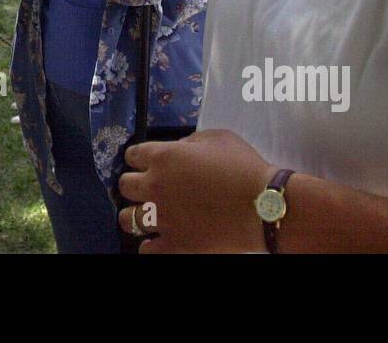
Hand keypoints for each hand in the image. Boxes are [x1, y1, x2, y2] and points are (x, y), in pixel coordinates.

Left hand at [117, 129, 276, 253]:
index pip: (132, 154)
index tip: (146, 161)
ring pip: (127, 218)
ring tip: (148, 214)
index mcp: (163, 157)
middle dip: (135, 183)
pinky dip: (150, 243)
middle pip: (124, 185)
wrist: (263, 206)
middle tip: (148, 186)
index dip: (140, 157)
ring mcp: (161, 218)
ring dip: (136, 213)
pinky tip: (160, 238)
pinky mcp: (174, 245)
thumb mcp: (216, 138)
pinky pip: (145, 249)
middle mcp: (154, 186)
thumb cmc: (243, 167)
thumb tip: (178, 150)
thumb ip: (188, 142)